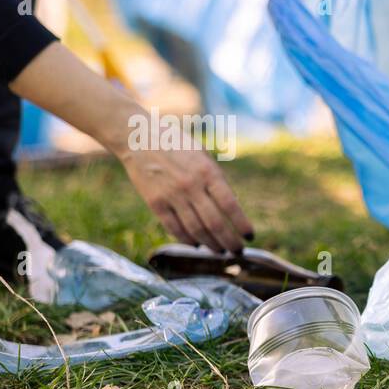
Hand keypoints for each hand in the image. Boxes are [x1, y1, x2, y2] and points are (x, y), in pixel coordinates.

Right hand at [116, 143, 253, 253]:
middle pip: (214, 224)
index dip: (242, 225)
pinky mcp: (155, 203)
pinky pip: (174, 228)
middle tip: (237, 251)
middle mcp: (191, 186)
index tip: (250, 236)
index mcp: (208, 172)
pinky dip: (187, 240)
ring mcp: (172, 195)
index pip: (231, 205)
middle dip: (229, 242)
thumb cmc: (178, 146)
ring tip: (220, 251)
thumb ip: (217, 180)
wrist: (139, 137)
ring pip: (195, 230)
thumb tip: (233, 207)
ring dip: (211, 244)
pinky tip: (196, 244)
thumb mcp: (203, 156)